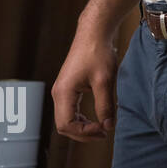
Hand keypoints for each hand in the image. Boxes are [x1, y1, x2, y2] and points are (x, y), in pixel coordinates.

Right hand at [51, 22, 118, 142]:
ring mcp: (61, 91)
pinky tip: (97, 118)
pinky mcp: (68, 88)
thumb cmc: (98, 53)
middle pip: (64, 125)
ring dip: (83, 127)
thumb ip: (105, 105)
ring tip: (103, 127)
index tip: (104, 129)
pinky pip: (70, 111)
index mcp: (63, 93)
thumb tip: (108, 126)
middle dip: (83, 133)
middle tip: (105, 132)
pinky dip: (82, 119)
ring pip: (66, 119)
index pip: (66, 125)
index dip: (85, 132)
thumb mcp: (105, 81)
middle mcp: (58, 93)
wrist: (93, 34)